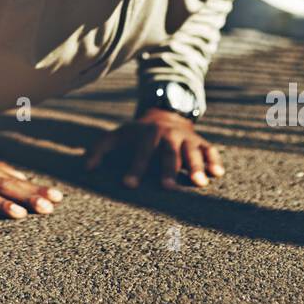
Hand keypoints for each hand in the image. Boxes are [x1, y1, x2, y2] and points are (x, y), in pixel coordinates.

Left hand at [84, 108, 224, 188]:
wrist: (165, 115)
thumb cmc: (137, 134)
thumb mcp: (117, 136)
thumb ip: (100, 149)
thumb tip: (86, 168)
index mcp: (148, 135)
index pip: (141, 153)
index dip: (135, 169)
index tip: (128, 185)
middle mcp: (169, 135)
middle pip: (169, 153)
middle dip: (168, 169)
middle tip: (167, 187)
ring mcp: (187, 138)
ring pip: (193, 152)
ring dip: (196, 167)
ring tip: (199, 183)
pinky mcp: (201, 142)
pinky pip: (210, 150)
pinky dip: (214, 161)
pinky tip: (217, 174)